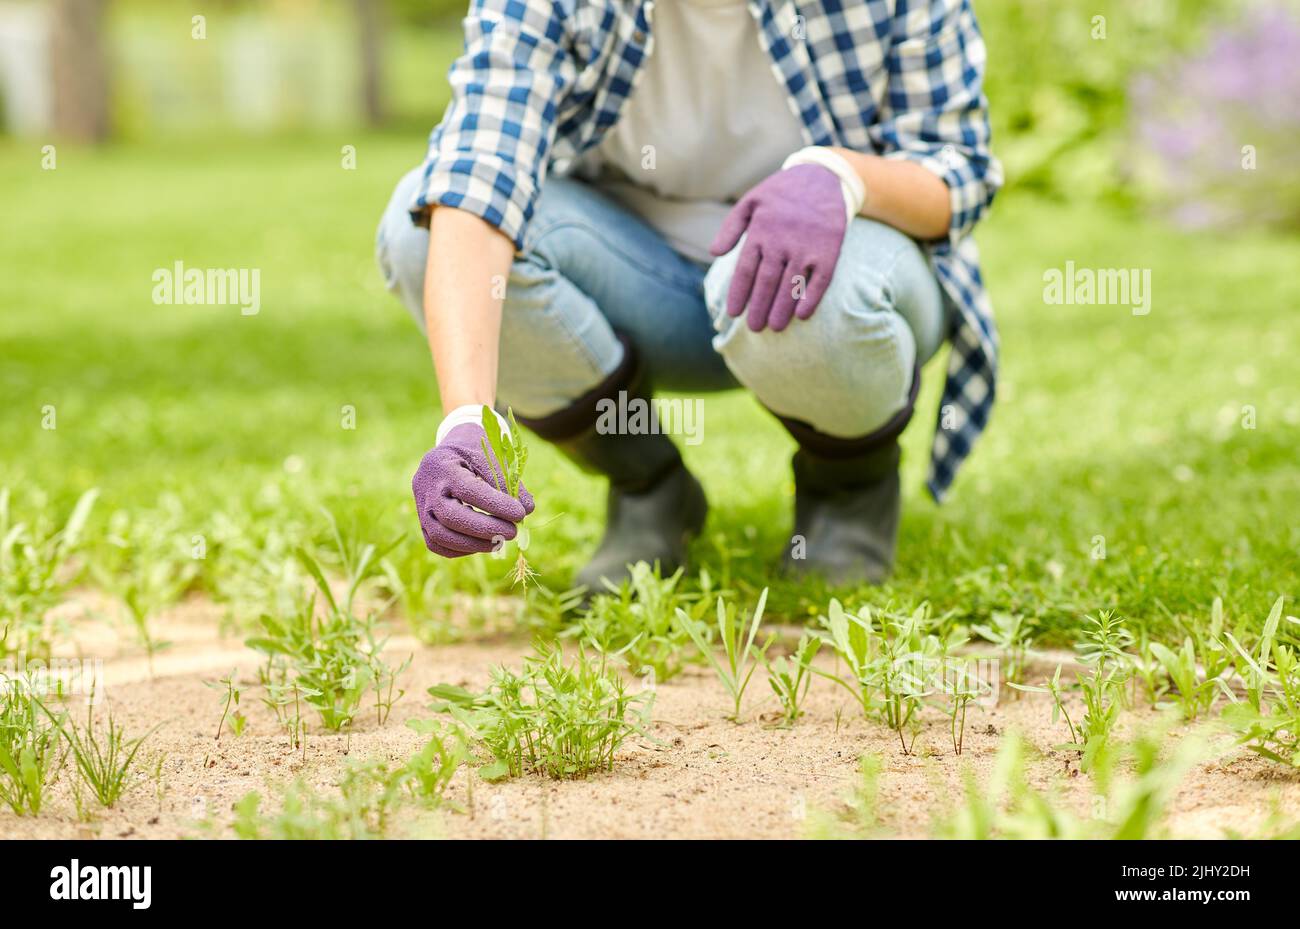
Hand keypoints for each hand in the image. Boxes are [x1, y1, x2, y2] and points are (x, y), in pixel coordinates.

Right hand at [411, 422, 534, 557]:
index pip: (468, 490)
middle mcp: (425, 487)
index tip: (519, 513)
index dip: (495, 505)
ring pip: (440, 536)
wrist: (447, 454)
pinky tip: (482, 544)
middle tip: (512, 532)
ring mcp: (420, 507)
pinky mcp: (422, 522)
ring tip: (500, 543)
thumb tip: (527, 509)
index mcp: (442, 465)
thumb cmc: (473, 454)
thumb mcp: (491, 457)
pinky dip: (461, 550)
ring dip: (474, 545)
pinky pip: (436, 544)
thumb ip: (508, 481)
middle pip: (451, 517)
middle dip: (485, 529)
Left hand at [709, 164, 847, 332]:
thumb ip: (731, 227)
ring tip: (774, 327)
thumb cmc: (781, 194)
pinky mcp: (829, 250)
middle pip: (767, 282)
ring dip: (782, 309)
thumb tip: (714, 252)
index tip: (733, 313)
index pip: (745, 270)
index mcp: (761, 231)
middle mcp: (782, 241)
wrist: (822, 177)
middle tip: (754, 328)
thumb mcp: (751, 202)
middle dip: (759, 307)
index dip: (739, 293)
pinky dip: (811, 298)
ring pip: (791, 284)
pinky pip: (820, 280)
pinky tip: (803, 315)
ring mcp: (807, 247)